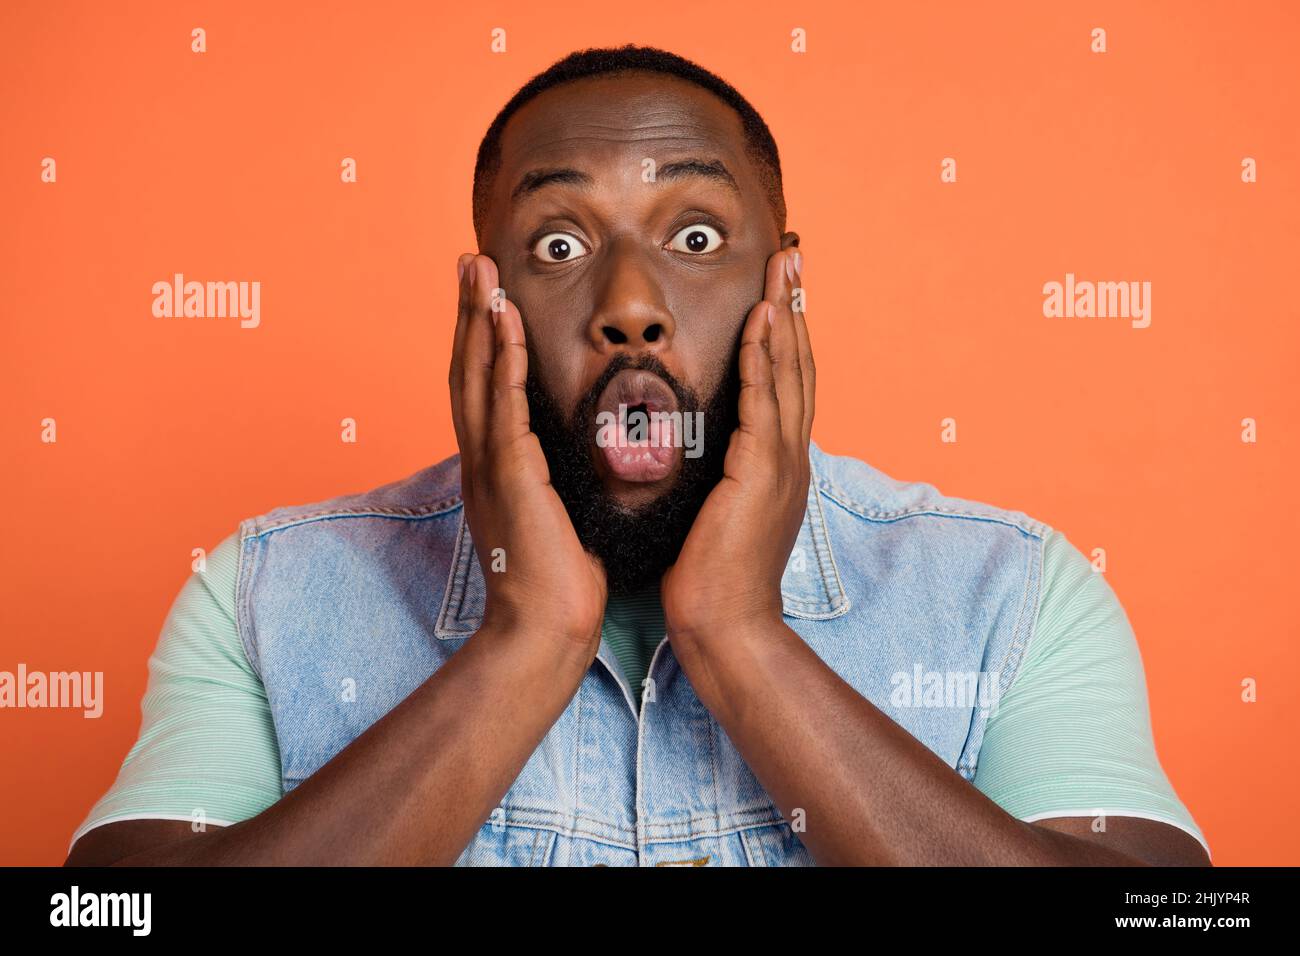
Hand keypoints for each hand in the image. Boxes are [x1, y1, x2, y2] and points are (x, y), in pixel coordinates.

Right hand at [449, 253, 607, 657]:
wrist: (544, 630)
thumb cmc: (557, 582)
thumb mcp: (556, 517)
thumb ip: (555, 481)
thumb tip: (575, 460)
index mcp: (494, 468)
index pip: (482, 388)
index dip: (481, 339)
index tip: (487, 295)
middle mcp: (482, 461)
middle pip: (465, 370)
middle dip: (468, 313)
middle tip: (471, 261)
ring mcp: (490, 468)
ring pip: (474, 378)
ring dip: (477, 321)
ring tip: (480, 272)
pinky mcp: (509, 480)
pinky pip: (503, 410)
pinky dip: (501, 364)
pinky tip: (505, 326)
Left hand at [660, 247, 813, 647]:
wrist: (724, 625)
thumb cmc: (711, 576)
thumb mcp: (719, 510)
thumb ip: (721, 472)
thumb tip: (703, 449)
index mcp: (778, 464)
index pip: (786, 383)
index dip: (786, 333)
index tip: (779, 290)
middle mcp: (790, 456)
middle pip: (799, 365)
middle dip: (796, 308)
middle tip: (794, 257)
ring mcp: (782, 465)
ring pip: (791, 374)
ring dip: (787, 317)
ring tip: (785, 269)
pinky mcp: (761, 475)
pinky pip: (765, 403)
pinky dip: (766, 359)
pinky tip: (761, 321)